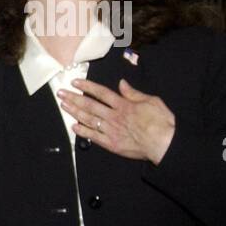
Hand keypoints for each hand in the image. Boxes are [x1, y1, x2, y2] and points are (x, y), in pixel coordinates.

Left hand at [58, 78, 175, 163]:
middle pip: (90, 105)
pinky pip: (93, 136)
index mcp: (124, 105)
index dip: (87, 86)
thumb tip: (121, 83)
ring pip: (88, 119)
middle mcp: (114, 116)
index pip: (101, 93)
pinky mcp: (111, 143)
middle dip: (74, 98)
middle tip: (61, 93)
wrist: (164, 143)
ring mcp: (111, 130)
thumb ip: (133, 93)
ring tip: (64, 106)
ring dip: (74, 112)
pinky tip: (74, 126)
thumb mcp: (151, 101)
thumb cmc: (161, 122)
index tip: (75, 82)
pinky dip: (83, 131)